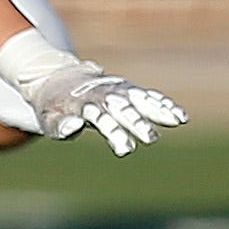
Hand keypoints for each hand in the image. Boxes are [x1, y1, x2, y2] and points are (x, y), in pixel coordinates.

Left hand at [24, 62, 188, 156]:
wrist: (56, 78)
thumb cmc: (53, 107)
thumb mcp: (48, 119)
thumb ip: (60, 126)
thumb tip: (75, 124)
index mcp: (82, 104)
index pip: (100, 119)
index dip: (113, 133)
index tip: (125, 149)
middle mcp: (102, 95)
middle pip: (123, 108)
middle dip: (137, 123)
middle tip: (151, 139)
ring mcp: (116, 90)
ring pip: (139, 98)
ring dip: (157, 109)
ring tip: (177, 121)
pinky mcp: (126, 89)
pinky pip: (147, 96)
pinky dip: (163, 104)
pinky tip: (181, 117)